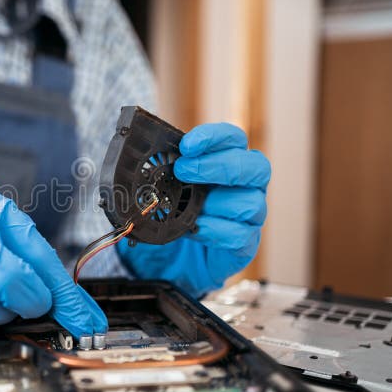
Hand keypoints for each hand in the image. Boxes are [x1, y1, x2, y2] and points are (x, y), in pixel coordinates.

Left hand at [117, 123, 270, 296]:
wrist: (180, 254)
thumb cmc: (178, 210)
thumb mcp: (167, 186)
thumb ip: (163, 169)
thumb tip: (136, 153)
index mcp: (230, 161)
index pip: (234, 139)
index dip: (214, 137)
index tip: (187, 144)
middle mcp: (247, 186)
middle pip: (256, 167)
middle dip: (218, 166)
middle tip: (183, 170)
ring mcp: (250, 215)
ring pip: (251, 203)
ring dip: (216, 203)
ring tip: (188, 205)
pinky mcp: (246, 243)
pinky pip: (241, 236)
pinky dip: (215, 231)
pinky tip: (195, 228)